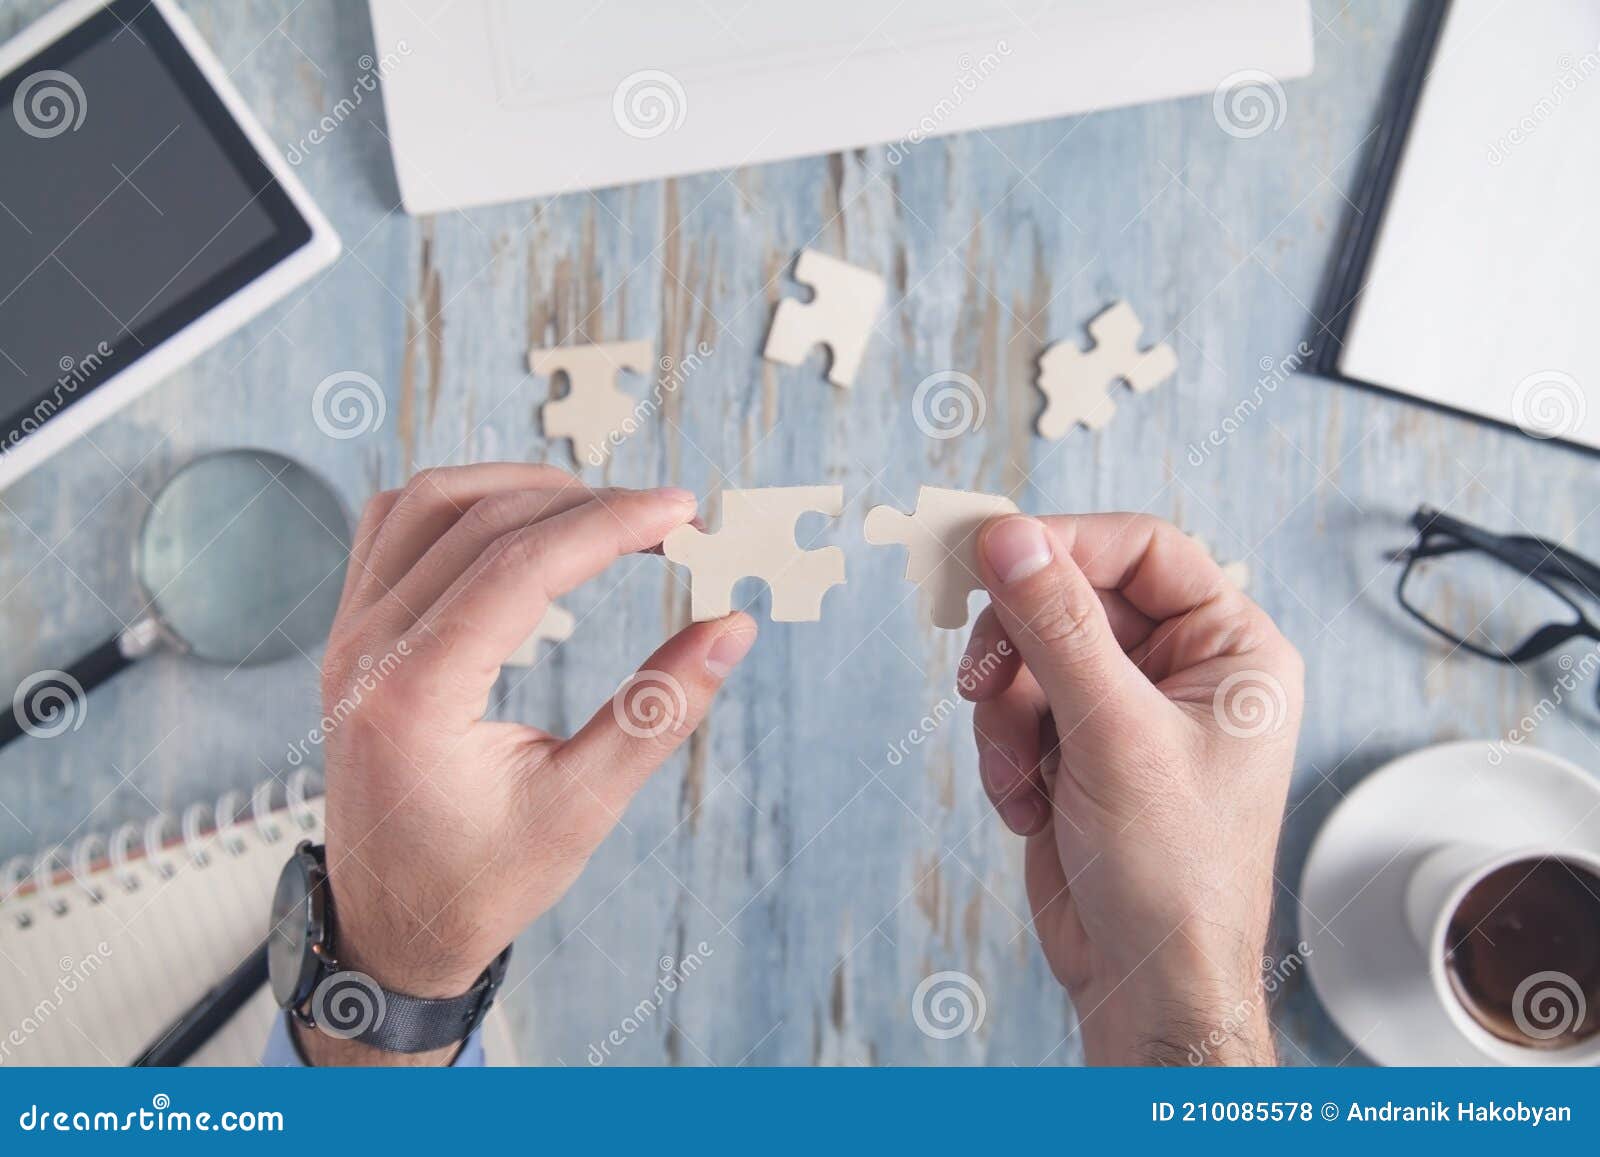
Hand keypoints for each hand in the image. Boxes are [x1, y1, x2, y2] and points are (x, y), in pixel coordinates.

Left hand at [301, 464, 754, 1064]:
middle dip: (583, 503)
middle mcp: (364, 651)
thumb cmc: (477, 884)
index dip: (610, 525)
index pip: (519, 566)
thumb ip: (657, 713)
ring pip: (427, 502)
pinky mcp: (350, 633)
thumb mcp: (580, 809)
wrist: (386, 928)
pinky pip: (394, 525)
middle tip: (665, 519)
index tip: (682, 512)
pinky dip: (464, 504)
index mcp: (413, 697)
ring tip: (602, 512)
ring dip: (520, 488)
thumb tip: (731, 628)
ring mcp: (347, 635)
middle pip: (477, 519)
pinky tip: (521, 526)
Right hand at [960, 514, 1302, 1065]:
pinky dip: (1005, 753)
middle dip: (1021, 648)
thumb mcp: (1115, 735)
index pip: (1143, 551)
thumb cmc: (1176, 874)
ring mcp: (1125, 710)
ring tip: (1023, 773)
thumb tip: (1011, 540)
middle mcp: (1181, 670)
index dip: (1066, 545)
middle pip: (1072, 599)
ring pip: (1030, 656)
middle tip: (983, 677)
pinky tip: (1030, 806)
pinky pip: (1015, 709)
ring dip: (1007, 714)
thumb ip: (1058, 627)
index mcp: (1231, 649)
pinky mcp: (1079, 749)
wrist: (1146, 981)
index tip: (995, 553)